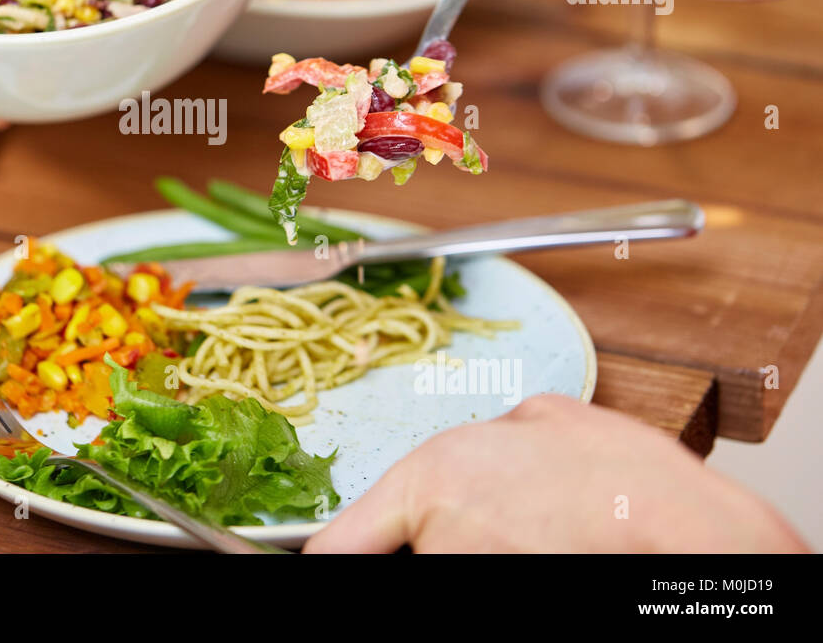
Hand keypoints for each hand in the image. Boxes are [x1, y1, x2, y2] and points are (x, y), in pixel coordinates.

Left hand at [304, 394, 806, 552]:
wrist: (675, 523)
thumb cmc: (618, 472)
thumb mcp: (537, 419)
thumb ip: (482, 438)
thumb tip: (478, 446)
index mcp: (429, 476)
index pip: (337, 545)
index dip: (337, 552)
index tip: (337, 554)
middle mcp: (433, 531)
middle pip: (399, 559)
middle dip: (425, 544)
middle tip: (479, 528)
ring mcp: (464, 569)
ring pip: (447, 565)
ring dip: (475, 550)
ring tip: (528, 533)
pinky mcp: (493, 593)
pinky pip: (484, 575)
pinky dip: (500, 560)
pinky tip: (542, 547)